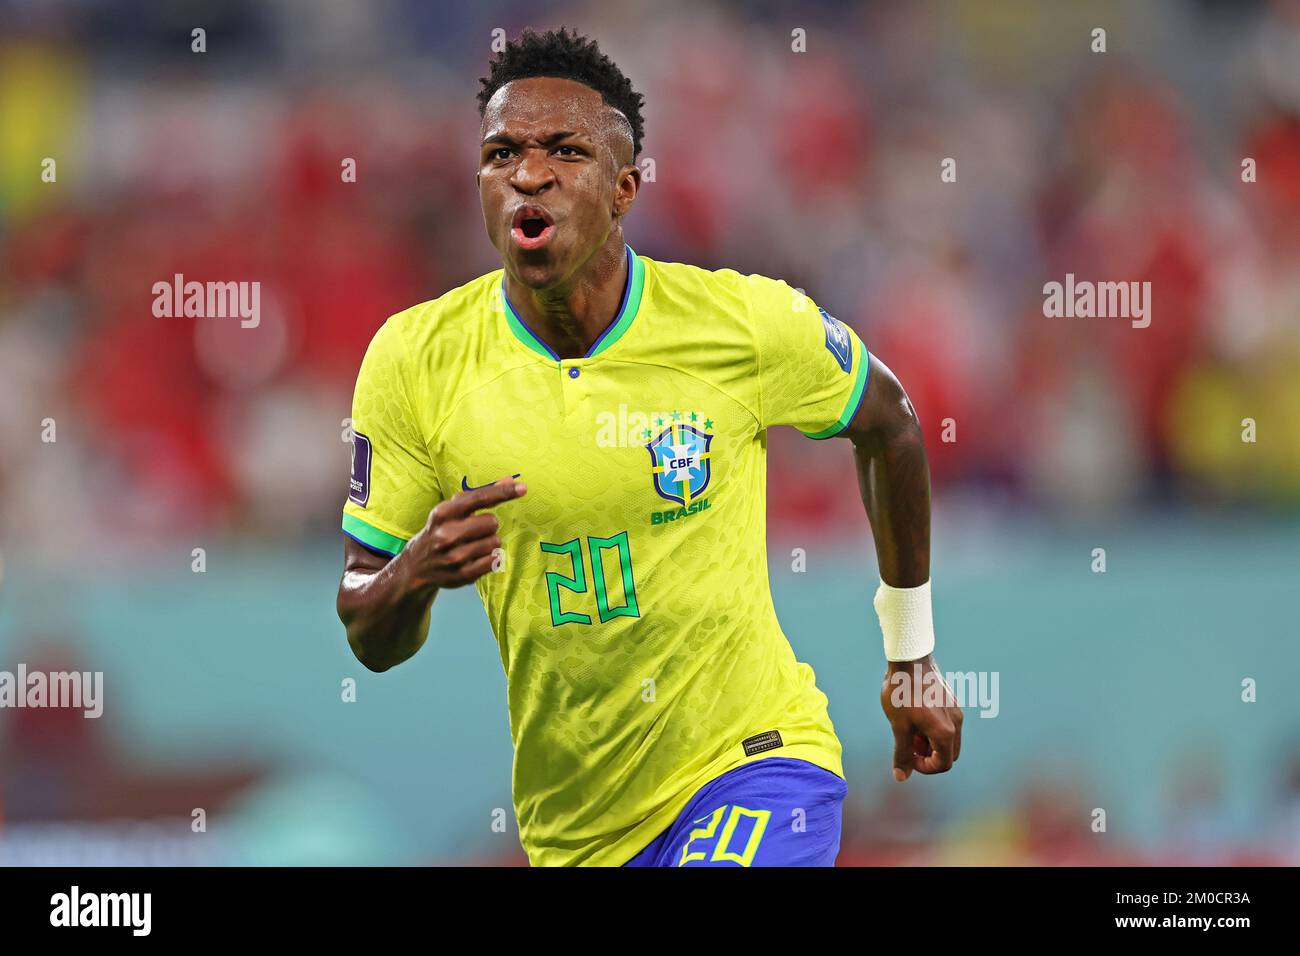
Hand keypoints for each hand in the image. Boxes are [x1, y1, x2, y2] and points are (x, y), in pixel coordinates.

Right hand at [402, 477, 525, 588]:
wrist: (416, 567)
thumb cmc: (440, 531)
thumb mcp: (452, 510)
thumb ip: (479, 495)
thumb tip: (509, 480)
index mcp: (443, 513)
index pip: (479, 498)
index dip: (503, 492)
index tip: (523, 488)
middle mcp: (446, 534)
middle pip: (492, 522)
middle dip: (488, 525)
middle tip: (473, 531)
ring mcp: (454, 556)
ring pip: (495, 542)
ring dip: (489, 542)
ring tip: (471, 546)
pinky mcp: (463, 575)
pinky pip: (495, 560)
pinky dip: (491, 557)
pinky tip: (476, 558)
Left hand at [879, 654, 962, 780]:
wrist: (909, 659)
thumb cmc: (901, 693)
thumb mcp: (898, 727)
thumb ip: (902, 754)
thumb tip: (901, 777)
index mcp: (945, 733)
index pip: (942, 765)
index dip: (924, 768)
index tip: (907, 757)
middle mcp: (957, 723)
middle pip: (949, 755)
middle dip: (928, 756)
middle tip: (908, 743)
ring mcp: (957, 711)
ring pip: (949, 739)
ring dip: (930, 742)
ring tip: (909, 728)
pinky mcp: (952, 701)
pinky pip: (948, 724)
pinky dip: (934, 728)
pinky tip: (915, 715)